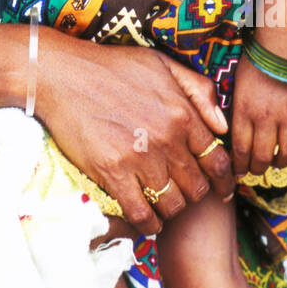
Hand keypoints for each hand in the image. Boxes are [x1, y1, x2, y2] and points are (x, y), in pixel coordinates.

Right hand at [35, 33, 234, 234]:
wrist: (62, 75)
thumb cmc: (111, 67)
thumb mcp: (161, 63)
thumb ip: (198, 89)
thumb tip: (222, 125)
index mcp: (182, 113)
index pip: (218, 161)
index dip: (223, 182)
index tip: (220, 192)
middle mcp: (167, 138)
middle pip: (197, 188)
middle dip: (194, 195)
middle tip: (182, 193)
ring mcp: (139, 157)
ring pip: (172, 204)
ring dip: (170, 210)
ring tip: (162, 205)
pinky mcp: (112, 172)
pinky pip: (141, 214)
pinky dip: (147, 224)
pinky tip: (145, 220)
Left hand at [231, 52, 286, 177]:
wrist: (283, 43)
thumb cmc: (256, 59)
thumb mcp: (235, 82)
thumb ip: (233, 106)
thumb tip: (226, 126)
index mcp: (244, 110)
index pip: (240, 148)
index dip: (239, 164)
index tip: (238, 171)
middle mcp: (266, 118)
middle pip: (262, 155)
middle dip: (257, 168)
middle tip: (256, 170)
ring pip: (286, 152)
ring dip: (281, 162)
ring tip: (277, 162)